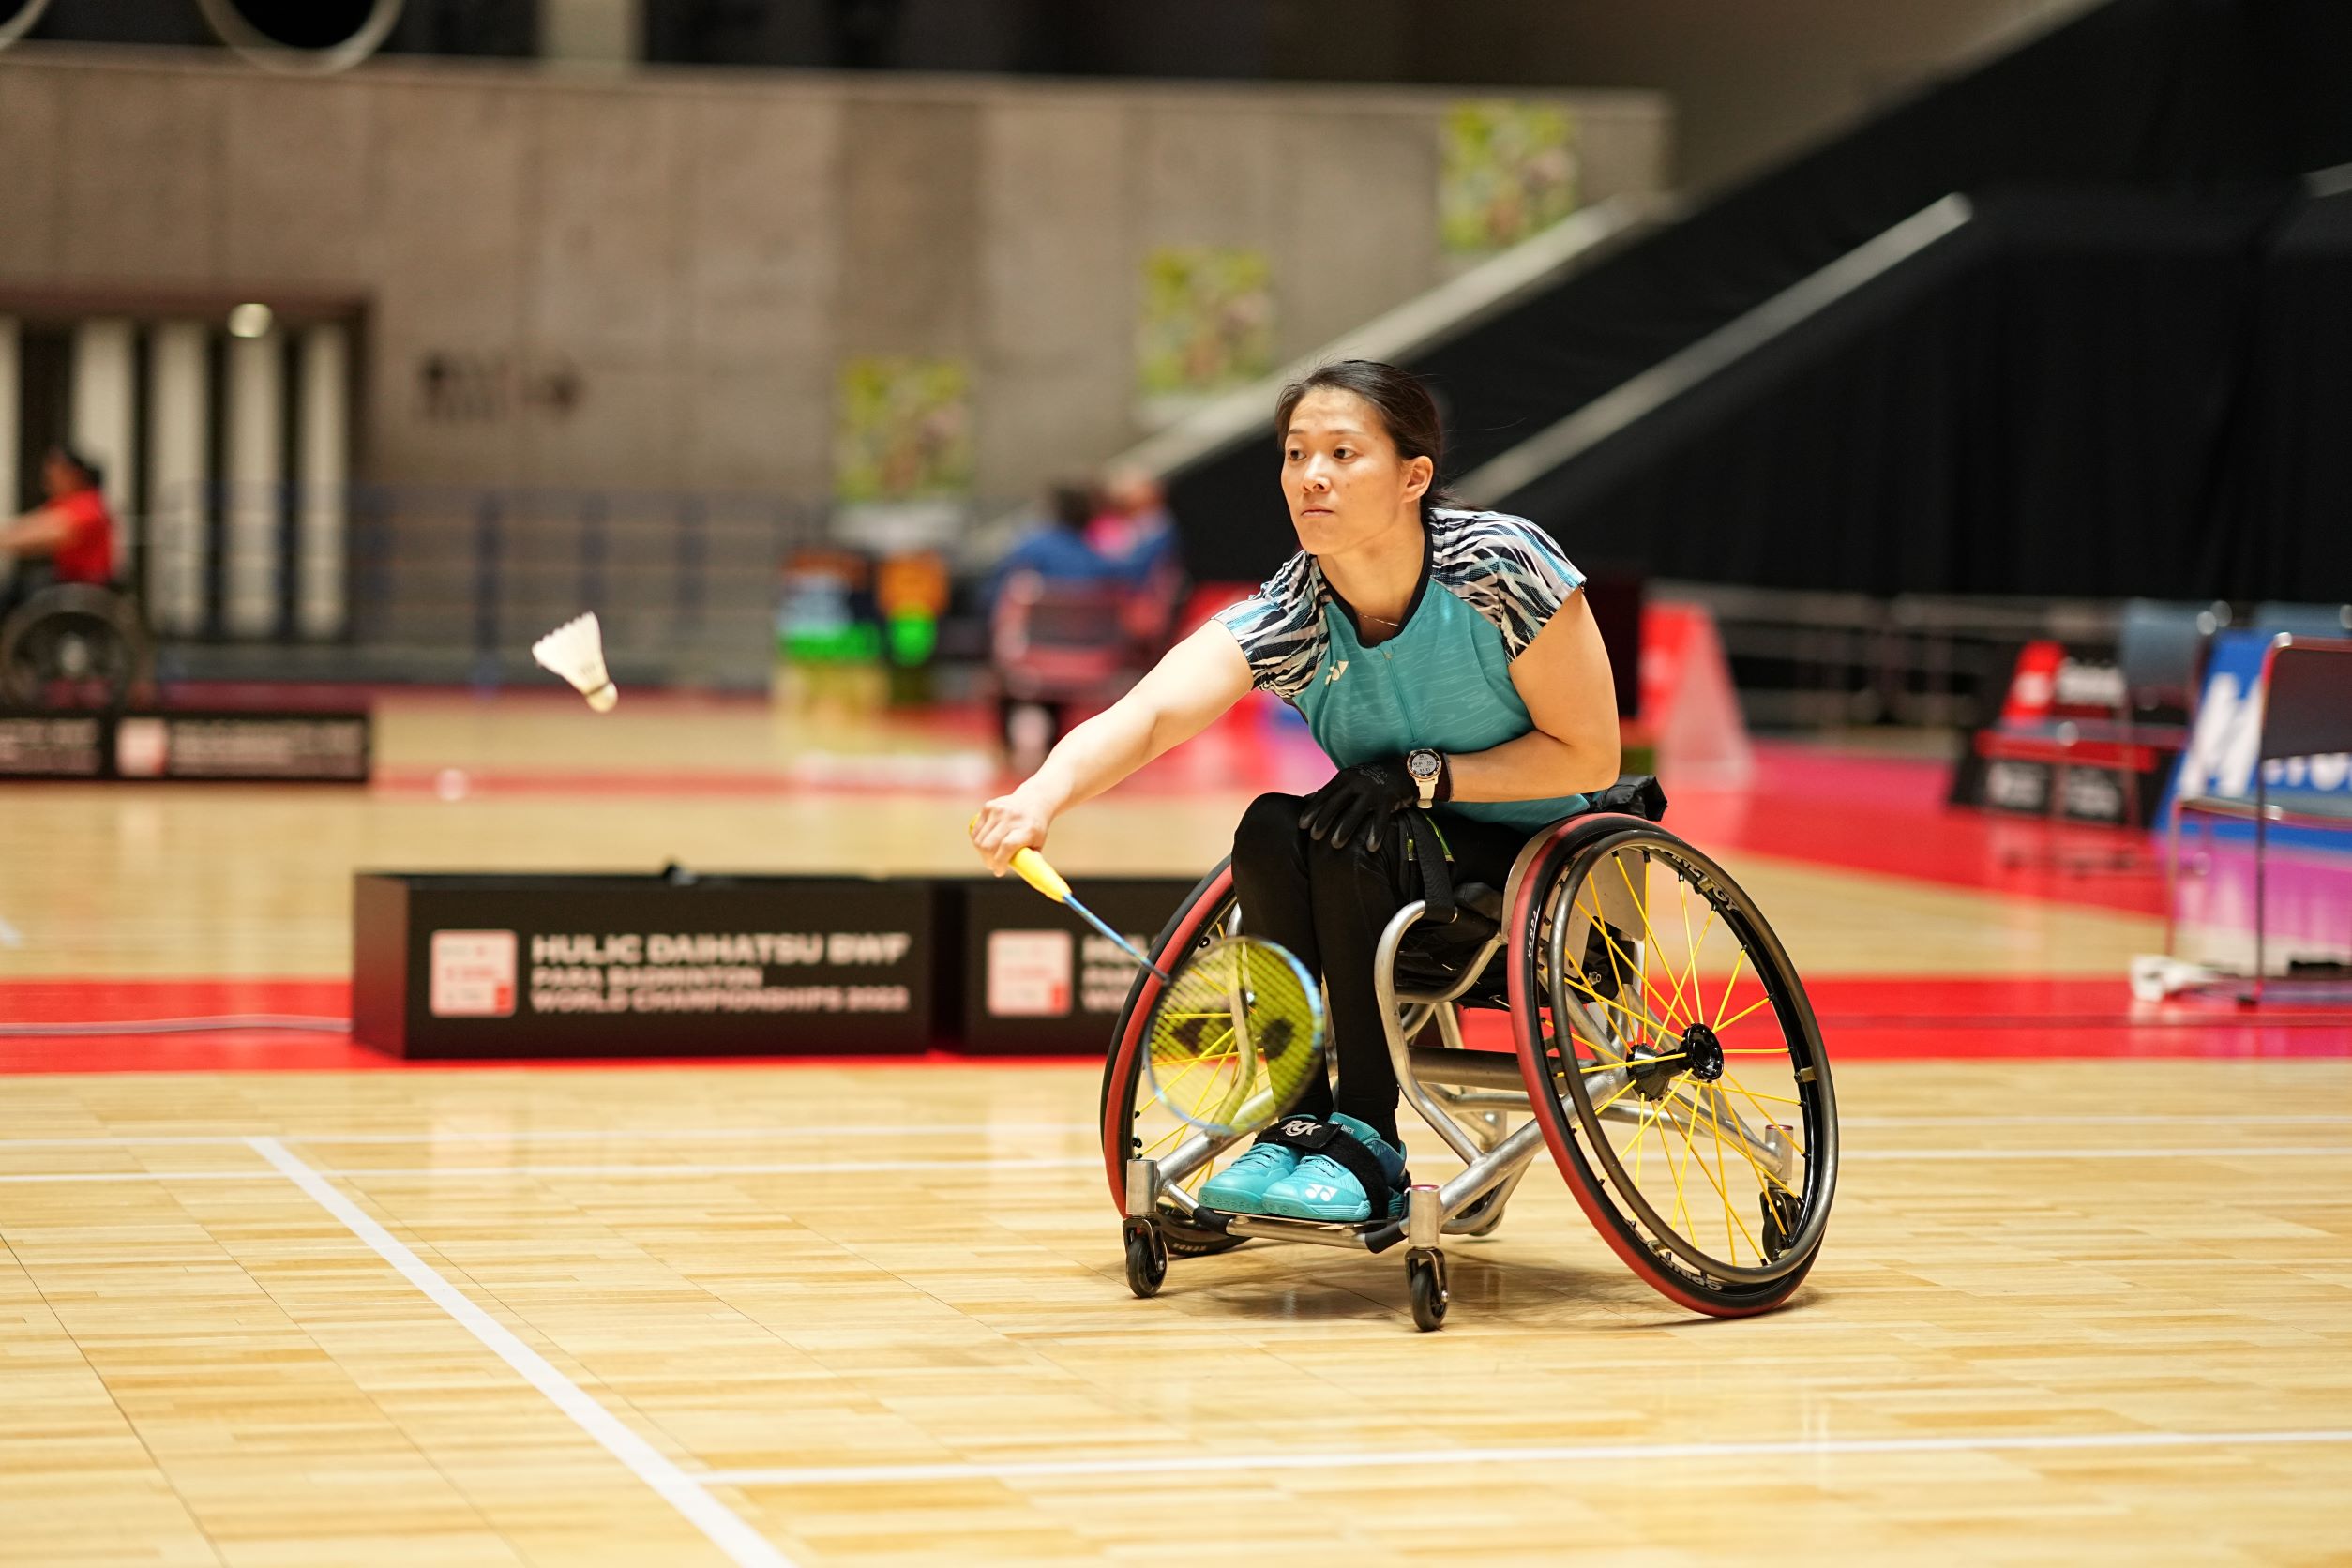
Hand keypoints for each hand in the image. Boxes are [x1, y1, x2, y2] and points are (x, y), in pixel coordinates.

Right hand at [970, 788, 1051, 875]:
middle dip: (988, 861)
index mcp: (1027, 828)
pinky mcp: (988, 807)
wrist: (1033, 801)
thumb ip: (1031, 859)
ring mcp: (998, 810)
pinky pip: (976, 831)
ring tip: (989, 856)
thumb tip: (1029, 876)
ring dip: (982, 853)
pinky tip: (985, 844)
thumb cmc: (1035, 828)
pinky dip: (978, 841)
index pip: (1007, 846)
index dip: (1000, 862)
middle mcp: (1012, 817)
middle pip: (989, 845)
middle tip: (993, 865)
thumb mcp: (1038, 843)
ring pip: (979, 840)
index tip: (999, 871)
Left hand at [1297, 759, 1416, 852]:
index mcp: (1345, 777)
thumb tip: (1305, 799)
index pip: (1324, 795)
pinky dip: (1375, 833)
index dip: (1312, 810)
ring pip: (1356, 812)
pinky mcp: (1389, 799)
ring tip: (1335, 844)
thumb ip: (1329, 790)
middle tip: (1314, 837)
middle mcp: (1357, 782)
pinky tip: (1370, 848)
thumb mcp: (1349, 779)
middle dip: (1324, 820)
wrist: (1404, 769)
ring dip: (1345, 829)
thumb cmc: (1371, 778)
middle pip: (1336, 803)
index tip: (1301, 825)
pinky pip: (1381, 819)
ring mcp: (1373, 790)